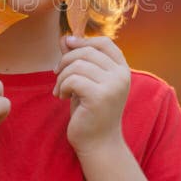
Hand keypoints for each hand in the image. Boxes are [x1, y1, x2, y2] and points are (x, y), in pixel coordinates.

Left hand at [53, 35, 130, 155]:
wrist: (98, 143)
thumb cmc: (90, 111)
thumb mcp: (86, 80)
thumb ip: (78, 59)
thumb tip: (64, 37)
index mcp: (122, 69)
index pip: (104, 42)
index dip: (83, 41)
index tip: (67, 45)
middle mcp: (122, 75)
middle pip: (86, 52)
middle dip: (66, 61)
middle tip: (57, 75)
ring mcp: (113, 86)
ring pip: (77, 65)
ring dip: (62, 77)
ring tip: (60, 90)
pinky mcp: (100, 97)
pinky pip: (73, 79)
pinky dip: (62, 87)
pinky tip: (62, 97)